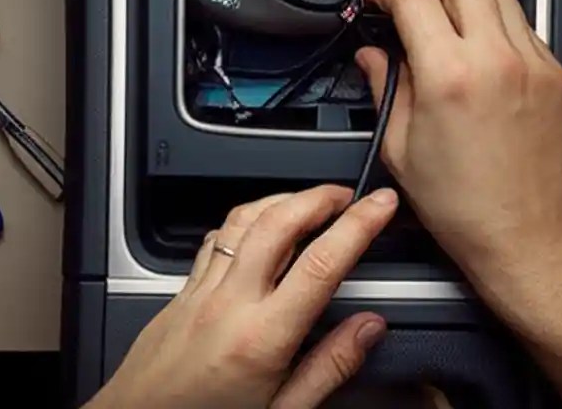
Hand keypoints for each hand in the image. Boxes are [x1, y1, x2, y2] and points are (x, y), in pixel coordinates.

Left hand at [91, 185, 399, 408]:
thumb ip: (329, 367)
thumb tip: (368, 328)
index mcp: (261, 338)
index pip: (321, 262)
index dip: (359, 224)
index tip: (381, 205)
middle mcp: (228, 305)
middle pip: (278, 222)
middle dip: (319, 196)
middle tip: (350, 194)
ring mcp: (199, 294)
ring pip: (241, 220)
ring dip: (282, 200)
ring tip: (311, 202)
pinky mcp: (179, 294)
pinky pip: (213, 239)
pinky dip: (244, 221)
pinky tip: (258, 227)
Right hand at [356, 0, 561, 296]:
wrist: (528, 238)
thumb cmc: (469, 210)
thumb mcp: (402, 151)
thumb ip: (386, 89)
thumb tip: (374, 57)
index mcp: (450, 77)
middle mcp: (498, 60)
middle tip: (414, 6)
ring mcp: (535, 64)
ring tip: (450, 28)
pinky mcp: (558, 76)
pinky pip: (524, 27)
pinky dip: (498, 28)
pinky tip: (482, 58)